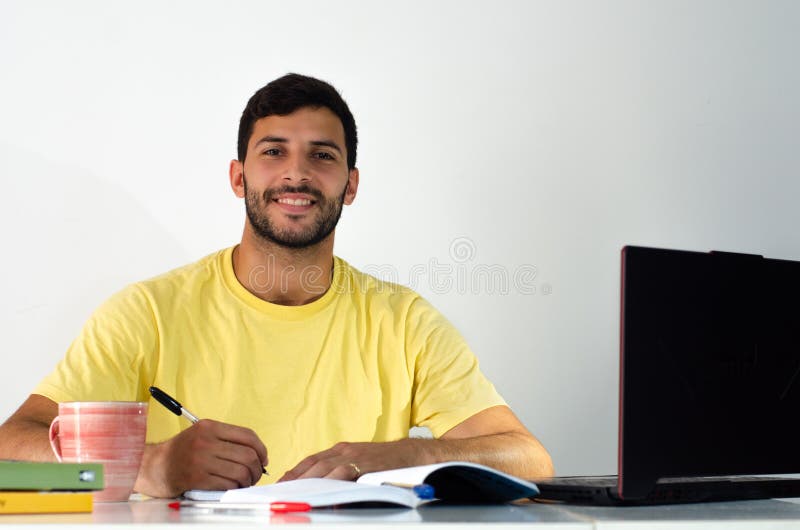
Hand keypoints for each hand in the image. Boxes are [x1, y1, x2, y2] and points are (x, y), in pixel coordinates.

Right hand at [134, 419, 267, 497]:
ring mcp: (201, 460)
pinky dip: (236, 488)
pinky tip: (234, 487)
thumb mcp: (202, 434)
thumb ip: (226, 439)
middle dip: (257, 468)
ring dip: (248, 480)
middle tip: (256, 474)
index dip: (262, 448)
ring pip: (240, 471)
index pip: (247, 435)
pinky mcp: (197, 479)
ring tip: (246, 482)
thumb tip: (257, 453)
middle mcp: (206, 441)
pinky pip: (228, 484)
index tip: (264, 458)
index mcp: (210, 426)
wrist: (154, 466)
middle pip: (247, 455)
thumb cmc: (182, 451)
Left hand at [279, 439, 432, 481]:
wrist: (413, 454)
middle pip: (314, 465)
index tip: (281, 482)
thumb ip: (342, 471)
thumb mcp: (361, 461)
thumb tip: (325, 488)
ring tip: (293, 493)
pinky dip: (332, 483)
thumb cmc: (387, 461)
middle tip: (281, 491)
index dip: (295, 471)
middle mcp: (345, 450)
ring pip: (325, 469)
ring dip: (307, 481)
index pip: (312, 460)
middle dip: (295, 478)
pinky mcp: (366, 465)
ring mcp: (355, 457)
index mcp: (341, 449)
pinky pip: (345, 474)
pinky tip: (323, 492)